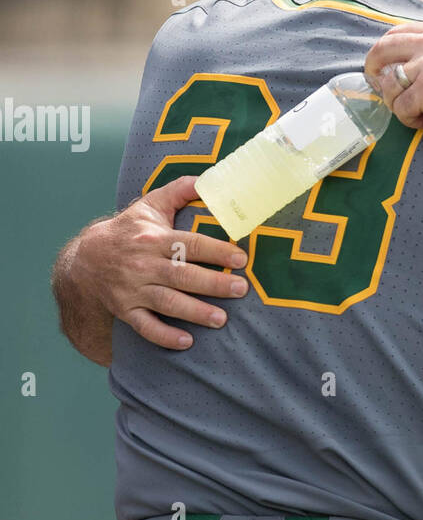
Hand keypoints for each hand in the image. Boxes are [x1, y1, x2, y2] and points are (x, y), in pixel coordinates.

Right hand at [78, 176, 247, 349]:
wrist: (86, 259)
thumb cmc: (129, 231)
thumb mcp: (150, 205)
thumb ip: (180, 190)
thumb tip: (210, 178)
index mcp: (153, 238)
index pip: (189, 244)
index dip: (216, 252)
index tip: (240, 259)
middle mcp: (142, 264)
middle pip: (182, 275)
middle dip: (213, 284)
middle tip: (240, 290)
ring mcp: (132, 289)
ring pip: (167, 302)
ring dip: (195, 312)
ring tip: (221, 319)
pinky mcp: (125, 310)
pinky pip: (145, 326)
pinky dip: (164, 336)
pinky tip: (187, 341)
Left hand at [364, 22, 422, 143]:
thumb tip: (391, 57)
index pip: (395, 33)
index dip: (381, 51)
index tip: (379, 67)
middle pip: (382, 50)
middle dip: (372, 70)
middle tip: (377, 87)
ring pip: (389, 84)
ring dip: (396, 103)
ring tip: (416, 111)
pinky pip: (400, 107)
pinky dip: (408, 119)